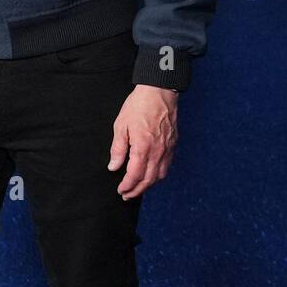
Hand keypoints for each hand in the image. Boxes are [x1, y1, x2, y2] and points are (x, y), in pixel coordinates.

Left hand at [108, 85, 178, 199]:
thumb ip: (118, 149)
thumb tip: (113, 166)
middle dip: (137, 190)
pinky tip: (152, 174)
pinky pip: (167, 165)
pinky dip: (159, 174)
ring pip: (160, 175)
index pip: (135, 175)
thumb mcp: (121, 126)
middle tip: (128, 195)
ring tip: (138, 187)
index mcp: (143, 148)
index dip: (127, 186)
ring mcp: (168, 148)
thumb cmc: (139, 106)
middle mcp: (158, 151)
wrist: (160, 91)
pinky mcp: (173, 144)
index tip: (121, 191)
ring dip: (149, 185)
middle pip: (149, 180)